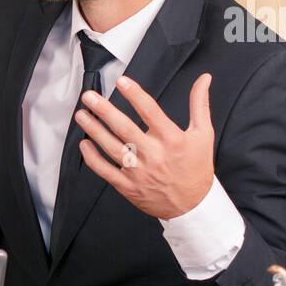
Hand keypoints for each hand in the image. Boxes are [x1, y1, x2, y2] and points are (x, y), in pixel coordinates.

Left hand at [75, 73, 214, 219]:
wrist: (193, 206)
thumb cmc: (196, 168)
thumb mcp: (203, 134)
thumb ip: (200, 105)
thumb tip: (203, 79)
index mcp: (172, 140)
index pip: (151, 112)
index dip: (135, 95)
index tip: (121, 82)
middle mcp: (154, 155)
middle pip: (125, 129)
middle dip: (105, 111)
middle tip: (89, 97)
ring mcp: (139, 172)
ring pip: (112, 148)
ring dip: (94, 130)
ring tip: (81, 115)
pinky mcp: (129, 187)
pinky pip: (106, 171)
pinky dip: (93, 158)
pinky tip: (84, 144)